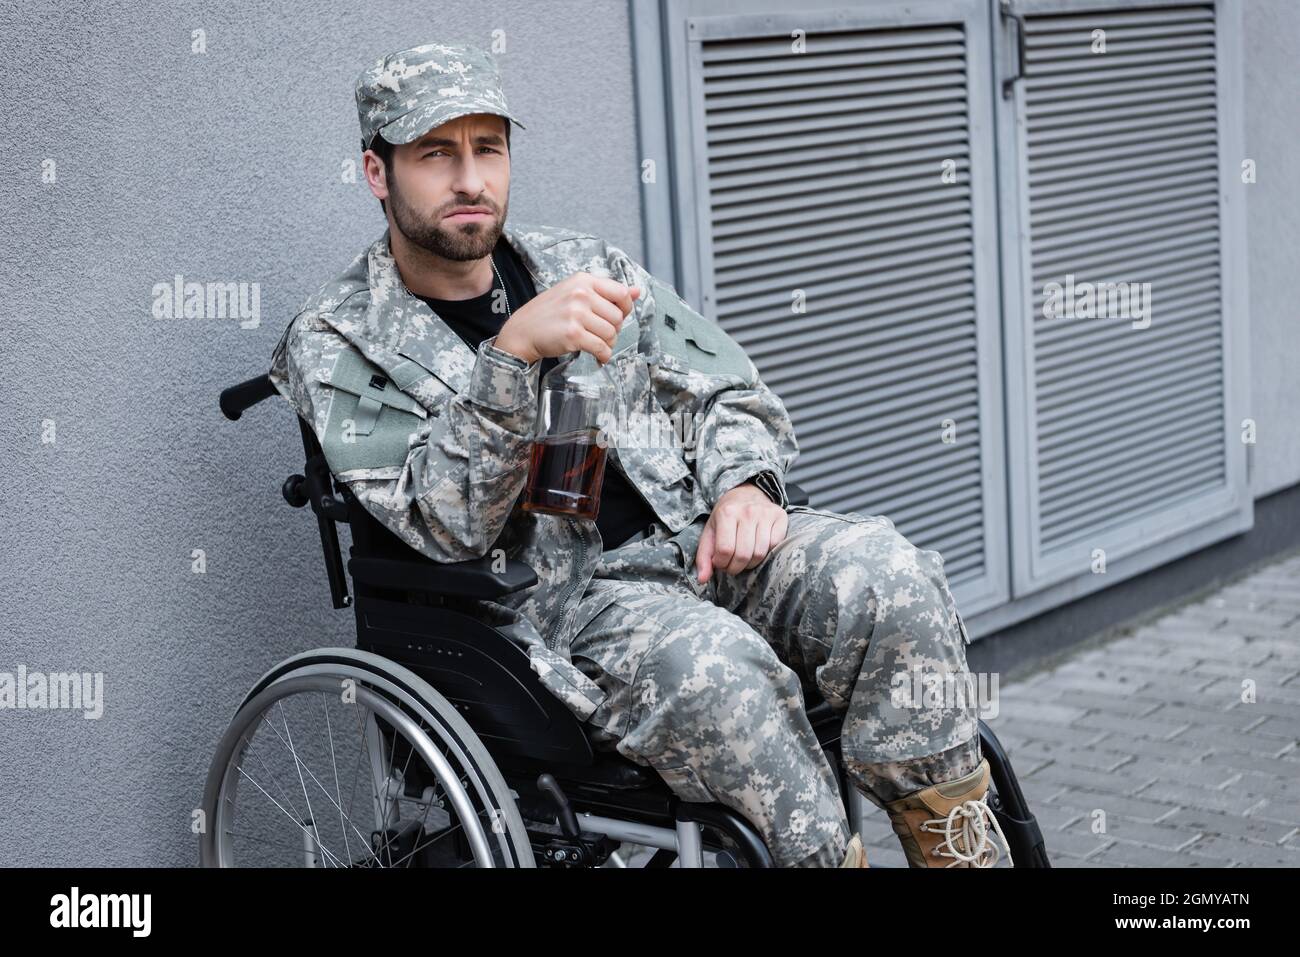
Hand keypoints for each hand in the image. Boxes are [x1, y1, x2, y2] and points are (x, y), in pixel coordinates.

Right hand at [495, 271, 640, 364]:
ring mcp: (576, 314)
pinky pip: (601, 348)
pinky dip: (603, 356)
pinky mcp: (573, 334)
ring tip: (596, 344)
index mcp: (583, 281)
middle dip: (613, 330)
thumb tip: (638, 291)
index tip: (616, 317)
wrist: (522, 331)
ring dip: (608, 344)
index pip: (621, 292)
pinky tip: (597, 356)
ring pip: (611, 333)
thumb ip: (607, 292)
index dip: (625, 308)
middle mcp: (581, 294)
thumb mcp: (576, 293)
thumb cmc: (550, 313)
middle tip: (600, 334)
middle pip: (618, 316)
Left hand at [694, 482, 787, 583]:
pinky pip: (775, 545)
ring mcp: (765, 513)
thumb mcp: (710, 533)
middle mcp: (747, 511)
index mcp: (726, 513)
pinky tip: (758, 547)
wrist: (746, 493)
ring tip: (744, 558)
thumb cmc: (726, 517)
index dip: (722, 564)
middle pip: (743, 554)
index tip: (721, 562)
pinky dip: (766, 553)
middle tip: (732, 564)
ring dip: (751, 563)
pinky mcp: (780, 516)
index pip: (725, 551)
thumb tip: (702, 580)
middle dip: (736, 567)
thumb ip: (703, 557)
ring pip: (760, 553)